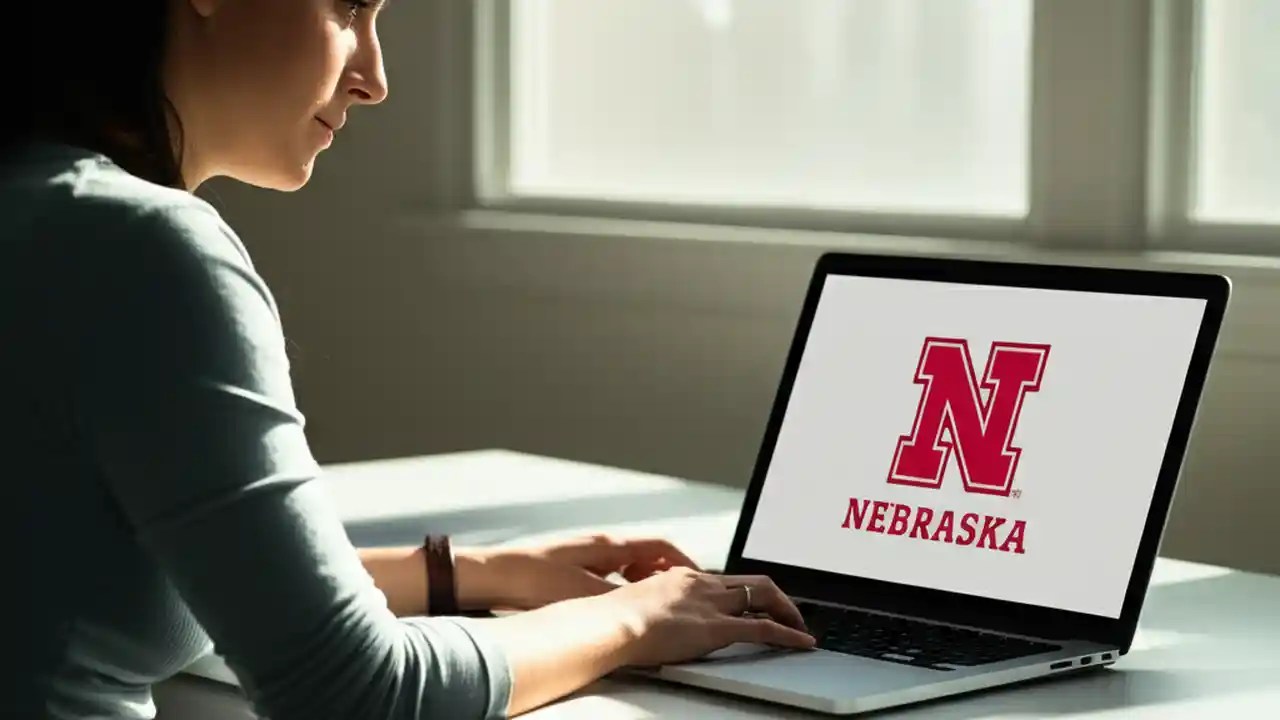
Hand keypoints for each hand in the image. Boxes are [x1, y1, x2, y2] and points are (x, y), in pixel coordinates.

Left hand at [460, 534, 701, 609]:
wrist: (495, 573)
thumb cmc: (533, 578)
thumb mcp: (584, 593)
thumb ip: (619, 597)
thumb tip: (646, 605)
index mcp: (609, 545)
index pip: (660, 546)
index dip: (684, 561)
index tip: (698, 577)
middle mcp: (601, 544)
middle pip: (647, 554)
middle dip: (667, 574)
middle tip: (680, 594)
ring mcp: (587, 552)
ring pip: (629, 564)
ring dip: (644, 581)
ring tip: (650, 602)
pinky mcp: (573, 564)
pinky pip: (611, 572)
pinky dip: (623, 585)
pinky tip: (617, 604)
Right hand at [593, 566, 815, 666]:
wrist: (611, 623)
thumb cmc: (615, 619)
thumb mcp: (639, 604)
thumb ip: (655, 606)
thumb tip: (652, 618)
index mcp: (684, 578)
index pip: (726, 580)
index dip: (746, 592)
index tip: (754, 602)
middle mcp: (703, 584)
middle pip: (753, 582)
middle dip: (776, 596)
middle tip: (789, 611)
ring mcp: (711, 604)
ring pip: (765, 597)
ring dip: (788, 611)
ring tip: (800, 627)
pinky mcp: (717, 627)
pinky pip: (764, 629)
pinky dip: (789, 635)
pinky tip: (801, 642)